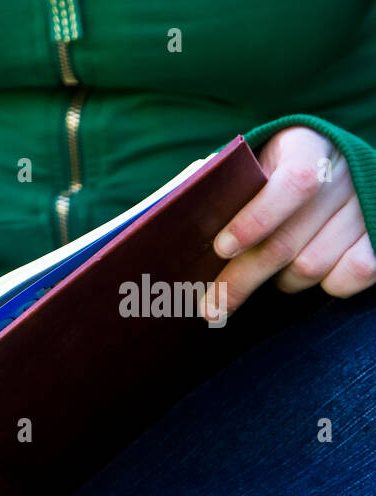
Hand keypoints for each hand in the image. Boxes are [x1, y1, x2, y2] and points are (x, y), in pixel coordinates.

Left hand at [207, 126, 375, 321]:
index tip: (221, 249)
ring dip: (281, 282)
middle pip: (287, 242)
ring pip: (311, 267)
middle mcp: (344, 174)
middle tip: (210, 307)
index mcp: (306, 146)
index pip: (293, 184)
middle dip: (240, 280)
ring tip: (268, 276)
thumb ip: (221, 188)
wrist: (329, 169)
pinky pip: (350, 276)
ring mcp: (367, 205)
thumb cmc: (269, 175)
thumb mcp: (249, 167)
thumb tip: (179, 221)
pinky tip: (306, 277)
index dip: (255, 220)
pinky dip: (325, 286)